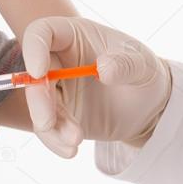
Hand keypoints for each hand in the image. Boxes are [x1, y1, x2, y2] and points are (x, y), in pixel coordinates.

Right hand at [22, 16, 172, 157]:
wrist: (149, 106)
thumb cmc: (143, 72)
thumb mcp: (143, 64)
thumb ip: (126, 64)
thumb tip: (103, 69)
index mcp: (72, 36)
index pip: (42, 33)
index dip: (33, 49)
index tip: (39, 72)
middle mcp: (58, 61)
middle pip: (33, 75)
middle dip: (37, 100)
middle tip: (47, 121)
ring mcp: (57, 90)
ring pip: (38, 106)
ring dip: (50, 126)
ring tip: (76, 139)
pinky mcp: (60, 115)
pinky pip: (48, 128)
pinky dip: (55, 141)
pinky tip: (71, 150)